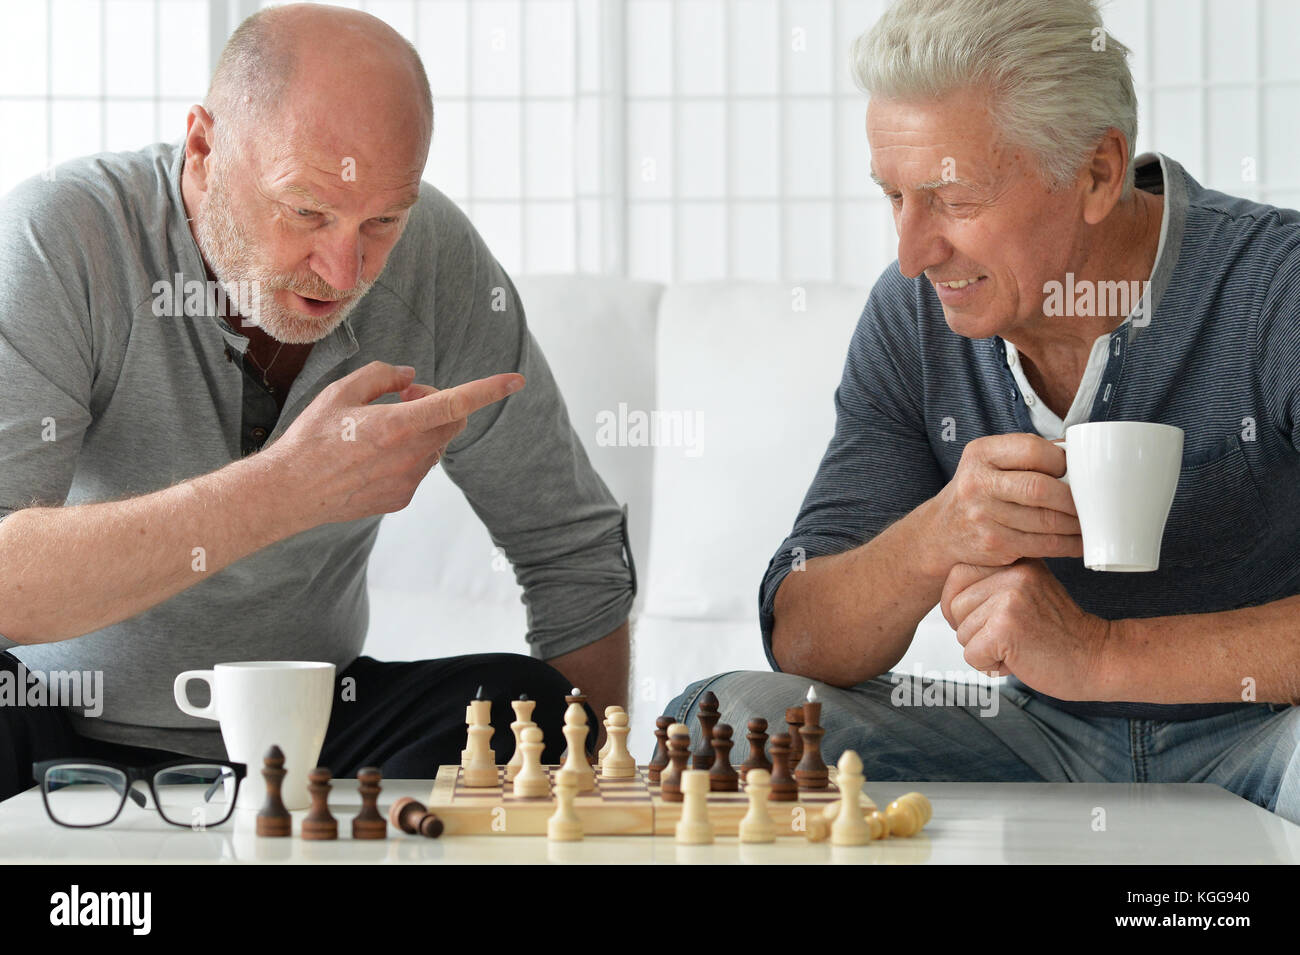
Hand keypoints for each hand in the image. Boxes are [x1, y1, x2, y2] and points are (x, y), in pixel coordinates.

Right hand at [267, 361, 524, 526]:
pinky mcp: (402, 498)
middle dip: (440, 404)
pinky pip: (418, 469)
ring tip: (381, 431)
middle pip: (453, 422)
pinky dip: (407, 455)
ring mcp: (408, 480)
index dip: (488, 390)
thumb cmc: (312, 437)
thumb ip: (382, 376)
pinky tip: (372, 458)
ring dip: (422, 431)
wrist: (290, 492)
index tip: (515, 380)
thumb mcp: (341, 392)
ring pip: (435, 446)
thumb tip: (412, 377)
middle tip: (406, 398)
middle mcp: (410, 455)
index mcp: (397, 425)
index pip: (455, 402)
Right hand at [929, 433, 1083, 568]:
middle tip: (1093, 501)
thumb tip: (1078, 453)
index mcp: (981, 453)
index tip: (1074, 471)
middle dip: (1073, 498)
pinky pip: (1044, 545)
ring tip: (1092, 521)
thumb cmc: (979, 490)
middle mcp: (977, 483)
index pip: (1032, 450)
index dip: (1061, 461)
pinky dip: (1069, 544)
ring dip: (1077, 524)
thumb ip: (1027, 455)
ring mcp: (983, 516)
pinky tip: (1080, 540)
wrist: (941, 530)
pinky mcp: (994, 544)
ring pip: (1046, 521)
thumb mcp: (990, 461)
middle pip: (1040, 489)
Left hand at [939, 558, 1113, 699]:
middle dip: (972, 630)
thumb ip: (992, 584)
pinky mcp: (1006, 627)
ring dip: (984, 649)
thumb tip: (945, 593)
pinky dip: (990, 666)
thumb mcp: (1027, 593)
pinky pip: (971, 654)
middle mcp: (1013, 572)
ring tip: (1019, 646)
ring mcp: (1010, 598)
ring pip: (961, 632)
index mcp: (1016, 561)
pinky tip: (1019, 660)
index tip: (986, 619)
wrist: (1099, 658)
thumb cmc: (1059, 633)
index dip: (961, 605)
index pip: (956, 574)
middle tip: (1009, 637)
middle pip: (953, 605)